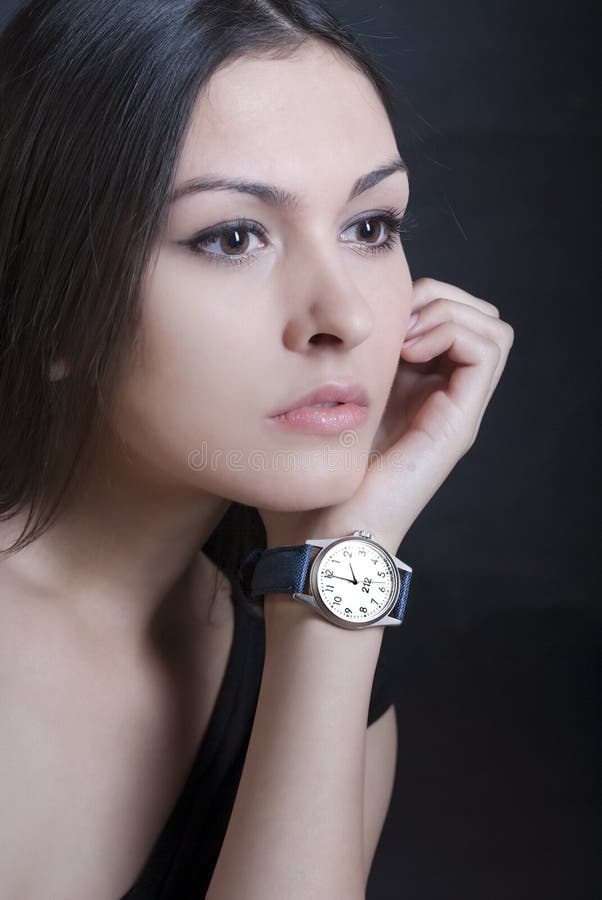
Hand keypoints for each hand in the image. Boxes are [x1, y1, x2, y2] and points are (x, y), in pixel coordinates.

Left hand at [258, 277, 513, 555]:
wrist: (324, 534)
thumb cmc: (312, 478)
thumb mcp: (318, 407)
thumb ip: (330, 368)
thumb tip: (322, 322)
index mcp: (409, 387)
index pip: (445, 314)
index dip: (416, 297)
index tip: (372, 314)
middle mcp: (439, 394)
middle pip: (474, 314)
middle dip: (437, 297)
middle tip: (394, 321)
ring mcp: (454, 408)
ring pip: (490, 327)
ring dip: (447, 312)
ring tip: (404, 336)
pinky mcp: (458, 422)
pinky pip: (487, 349)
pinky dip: (452, 332)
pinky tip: (409, 350)